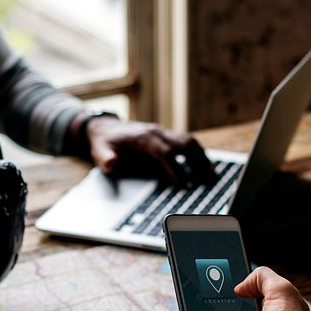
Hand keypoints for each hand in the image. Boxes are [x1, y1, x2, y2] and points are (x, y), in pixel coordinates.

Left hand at [85, 117, 214, 185]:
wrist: (104, 126)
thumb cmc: (104, 141)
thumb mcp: (98, 150)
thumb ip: (104, 158)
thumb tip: (111, 163)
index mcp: (142, 138)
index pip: (164, 152)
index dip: (175, 167)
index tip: (184, 184)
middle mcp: (156, 132)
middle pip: (183, 143)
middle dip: (197, 161)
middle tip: (208, 179)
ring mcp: (162, 132)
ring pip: (188, 141)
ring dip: (201, 156)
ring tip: (212, 174)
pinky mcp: (166, 136)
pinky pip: (186, 142)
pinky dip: (197, 153)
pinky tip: (205, 166)